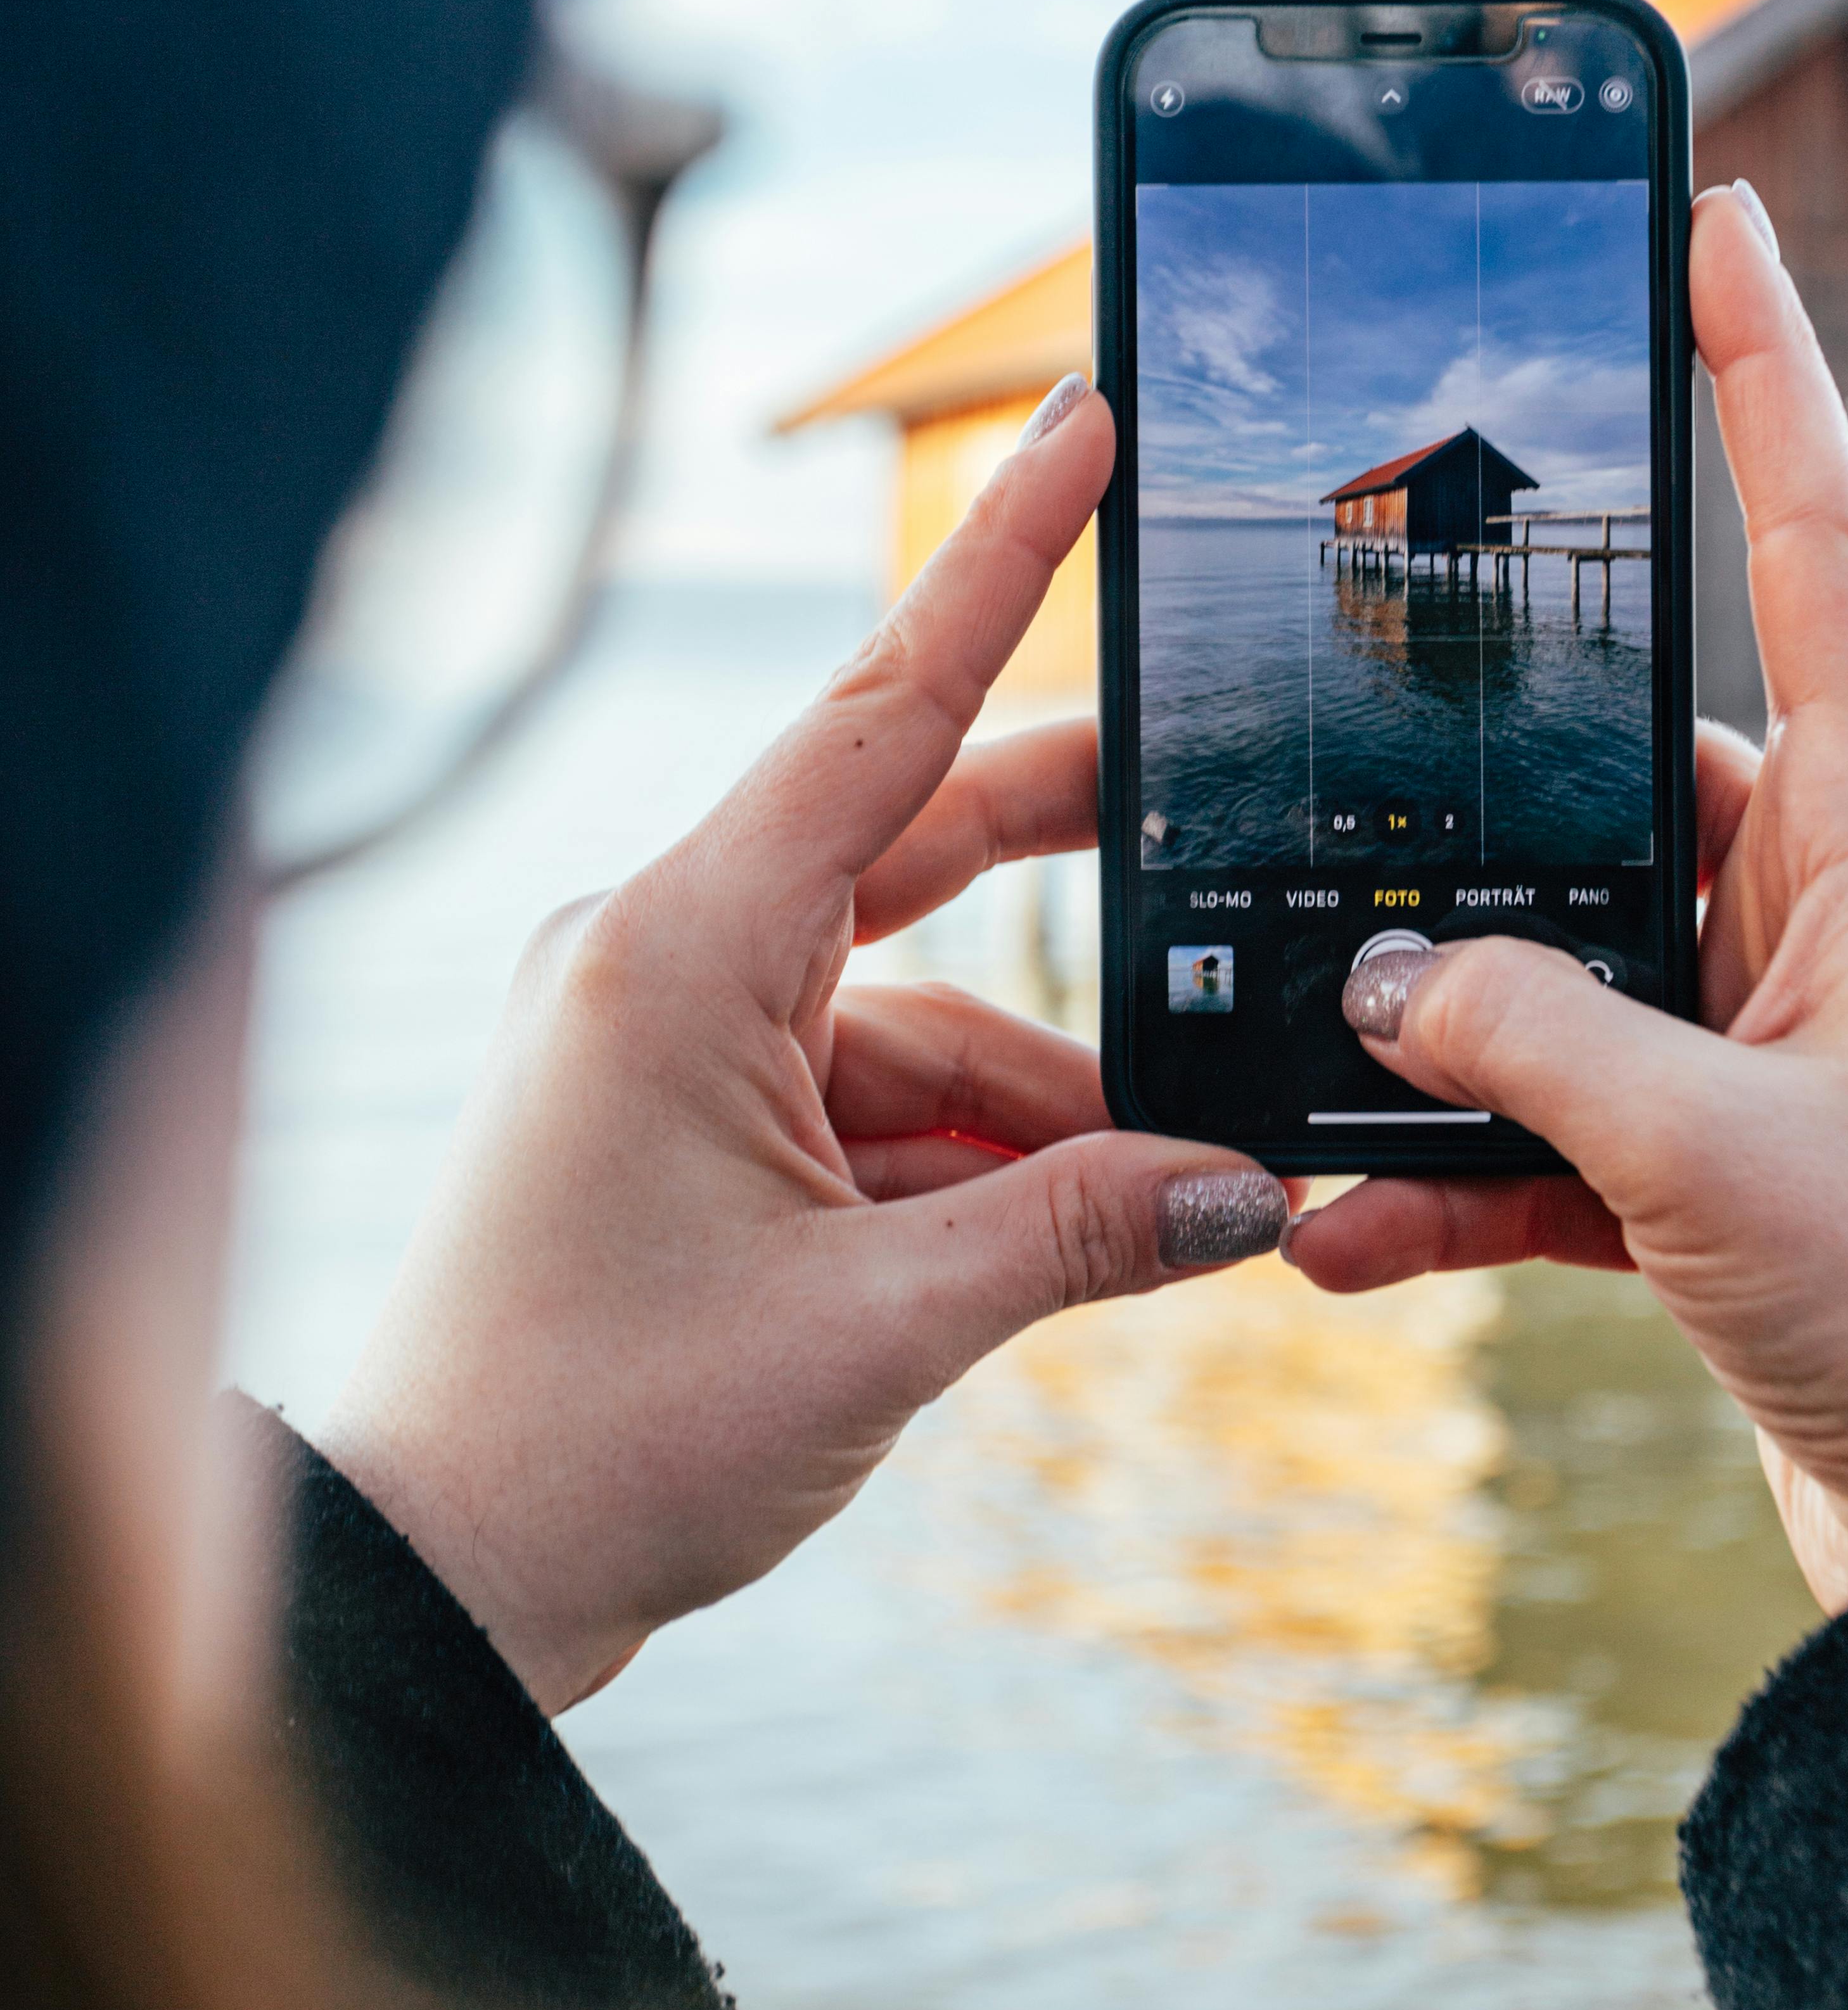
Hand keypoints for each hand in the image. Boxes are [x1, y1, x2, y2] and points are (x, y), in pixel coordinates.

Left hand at [316, 377, 1285, 1710]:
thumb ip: (1076, 1235)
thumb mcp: (874, 1332)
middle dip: (1089, 867)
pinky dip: (979, 1161)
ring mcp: (672, 1040)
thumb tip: (1248, 1193)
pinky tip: (1083, 1236)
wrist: (437, 1581)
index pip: (881, 715)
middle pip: (922, 850)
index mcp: (679, 950)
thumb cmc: (598, 1443)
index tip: (1077, 427)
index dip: (997, 564)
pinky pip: (874, 1098)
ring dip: (1047, 1107)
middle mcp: (667, 959)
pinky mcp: (686, 1122)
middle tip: (1233, 826)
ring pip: (922, 1017)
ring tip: (1170, 1208)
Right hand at [1288, 188, 1847, 1613]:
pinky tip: (1336, 1235)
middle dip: (1472, 794)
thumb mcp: (1711, 1152)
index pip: (1816, 546)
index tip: (1712, 221)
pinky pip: (1550, 1128)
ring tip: (1296, 1071)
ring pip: (1558, 973)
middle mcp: (1831, 914)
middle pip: (1625, 779)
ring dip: (1434, 1036)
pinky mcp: (1719, 1169)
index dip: (1765, 375)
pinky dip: (1448, 1179)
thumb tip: (1385, 976)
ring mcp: (1772, 1041)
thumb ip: (1530, 1037)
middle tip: (1331, 732)